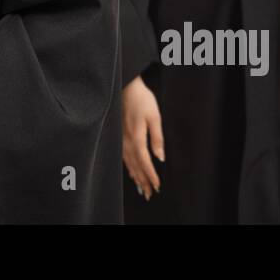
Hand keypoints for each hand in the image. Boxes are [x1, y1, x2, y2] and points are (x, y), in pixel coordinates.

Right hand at [122, 75, 162, 199]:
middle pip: (135, 165)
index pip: (144, 160)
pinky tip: (130, 172)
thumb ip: (157, 138)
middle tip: (149, 194)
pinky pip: (123, 156)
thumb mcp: (154, 116)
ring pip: (128, 162)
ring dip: (135, 176)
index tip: (157, 185)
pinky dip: (128, 167)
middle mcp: (126, 140)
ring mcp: (120, 138)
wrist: (125, 86)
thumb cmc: (141, 99)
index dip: (150, 174)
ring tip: (141, 188)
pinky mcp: (118, 135)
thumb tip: (160, 157)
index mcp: (136, 136)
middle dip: (143, 180)